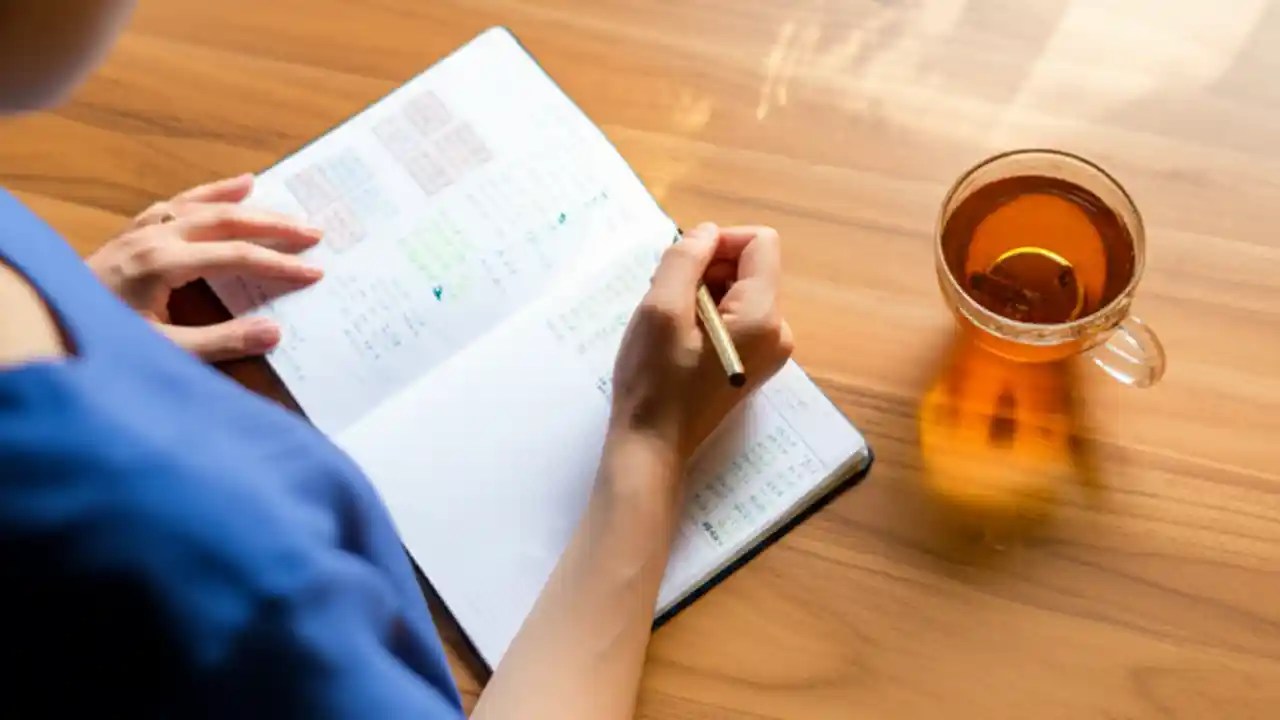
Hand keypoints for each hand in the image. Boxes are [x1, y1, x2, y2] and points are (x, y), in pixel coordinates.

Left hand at [87, 173, 323, 361]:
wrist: (51, 324)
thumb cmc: (106, 339)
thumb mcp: (167, 351)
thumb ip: (221, 342)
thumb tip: (274, 332)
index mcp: (162, 264)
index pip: (236, 257)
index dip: (279, 264)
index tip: (313, 272)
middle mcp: (154, 237)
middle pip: (227, 221)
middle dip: (274, 226)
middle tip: (315, 232)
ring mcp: (142, 230)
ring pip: (205, 205)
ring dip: (249, 205)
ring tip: (284, 204)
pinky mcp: (135, 231)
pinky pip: (179, 201)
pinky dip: (211, 191)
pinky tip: (235, 184)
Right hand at [610, 222, 792, 459]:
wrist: (653, 444)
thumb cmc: (655, 381)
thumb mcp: (661, 309)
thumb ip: (686, 260)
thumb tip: (706, 233)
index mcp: (764, 317)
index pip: (760, 243)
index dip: (718, 242)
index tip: (682, 267)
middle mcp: (778, 331)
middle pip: (749, 267)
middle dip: (707, 270)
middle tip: (667, 300)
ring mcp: (768, 350)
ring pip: (738, 291)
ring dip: (701, 293)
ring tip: (670, 324)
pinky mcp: (752, 362)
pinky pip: (734, 316)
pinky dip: (705, 315)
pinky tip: (678, 339)